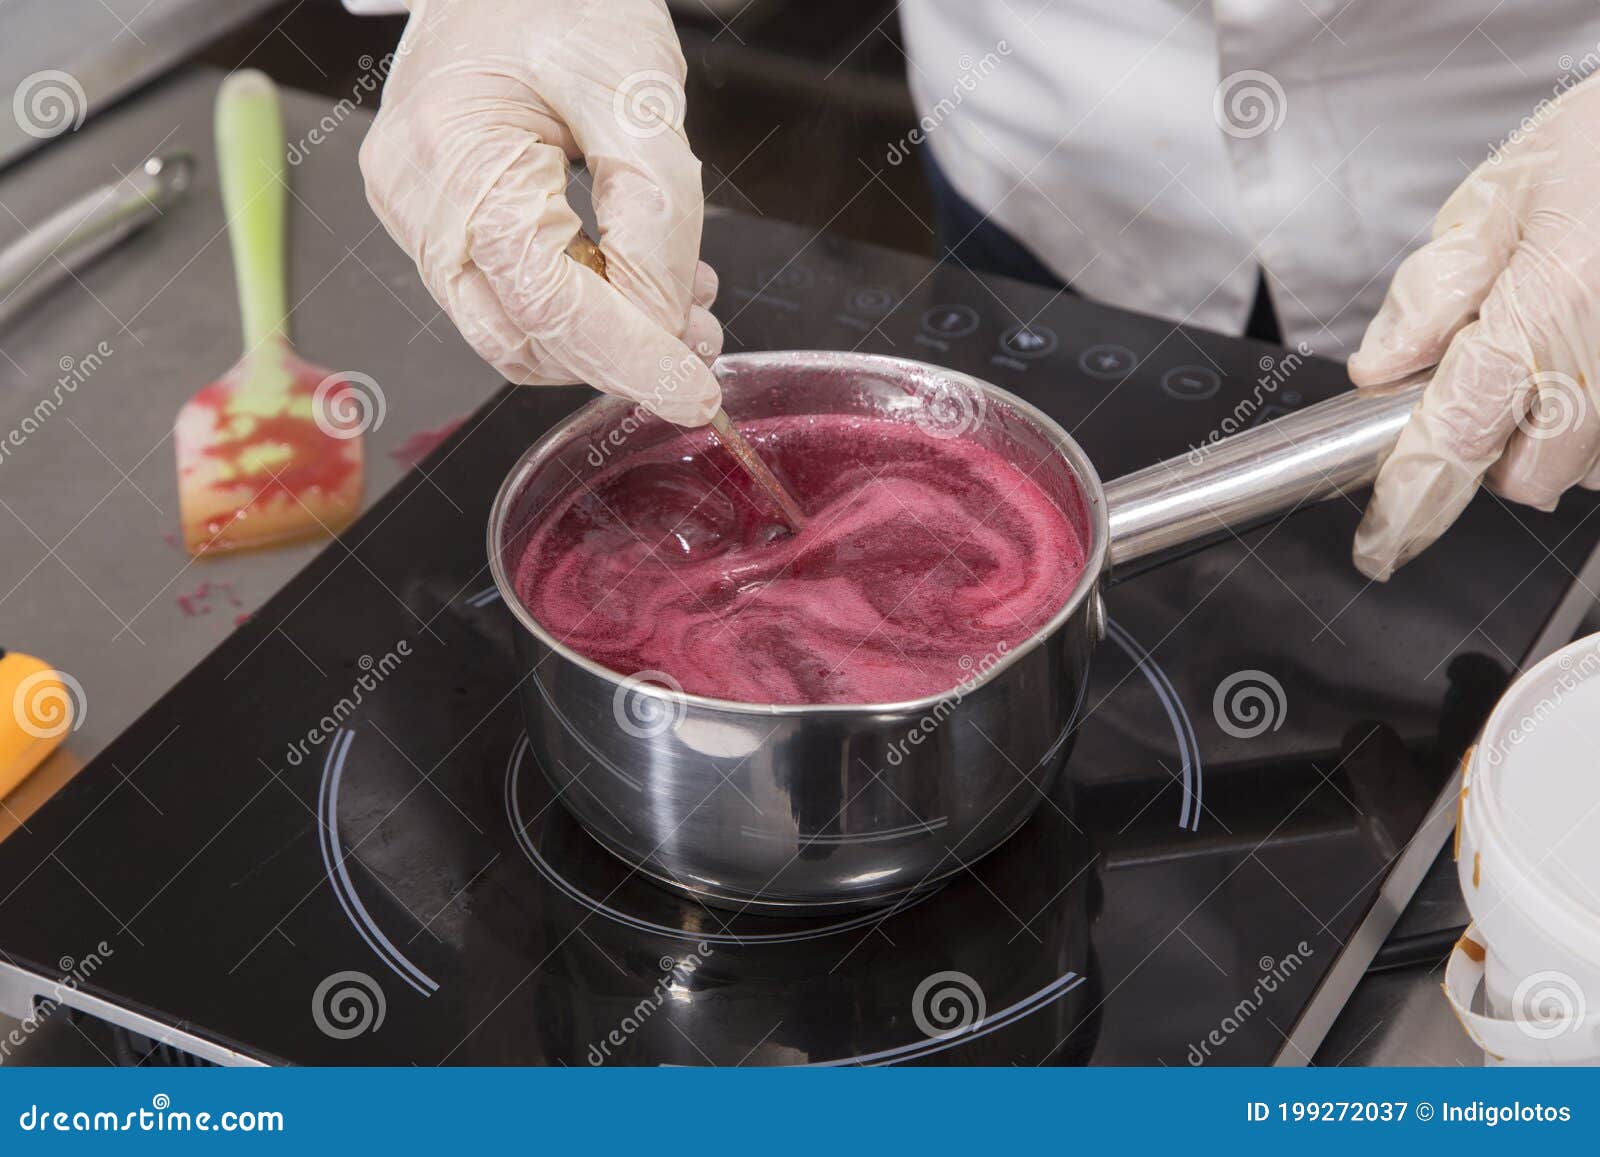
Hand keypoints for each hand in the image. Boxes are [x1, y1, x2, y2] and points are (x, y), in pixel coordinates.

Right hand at [360, 0, 722, 425]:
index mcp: (452, 156)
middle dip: (620, 355)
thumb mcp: (637, 92)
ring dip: (605, 335)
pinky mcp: (438, 216)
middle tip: (703, 346)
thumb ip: (657, 215)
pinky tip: (635, 279)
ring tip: (683, 303)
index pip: (547, 302)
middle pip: (521, 333)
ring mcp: (418, 212)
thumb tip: (665, 322)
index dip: (629, 358)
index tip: (694, 393)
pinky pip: (510, 291)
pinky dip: (581, 302)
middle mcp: (416, 198)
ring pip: (516, 325)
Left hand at [1348, 75, 1599, 579]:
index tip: (1379, 543)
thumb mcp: (1498, 197)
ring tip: (1551, 343)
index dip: (1409, 502)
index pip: (1454, 437)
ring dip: (1549, 433)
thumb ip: (1430, 292)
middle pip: (1527, 477)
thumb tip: (1379, 368)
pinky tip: (1588, 348)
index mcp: (1548, 307)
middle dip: (1486, 451)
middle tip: (1477, 377)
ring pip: (1585, 467)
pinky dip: (1593, 418)